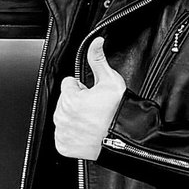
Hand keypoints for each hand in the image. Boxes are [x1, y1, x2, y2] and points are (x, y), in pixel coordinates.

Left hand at [53, 37, 126, 159]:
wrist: (125, 141)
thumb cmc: (118, 112)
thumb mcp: (110, 81)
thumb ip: (97, 59)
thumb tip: (96, 42)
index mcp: (70, 99)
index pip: (68, 83)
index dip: (82, 88)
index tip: (92, 95)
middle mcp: (62, 117)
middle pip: (64, 99)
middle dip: (77, 101)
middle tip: (94, 108)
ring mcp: (62, 133)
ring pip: (63, 115)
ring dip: (74, 116)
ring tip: (92, 120)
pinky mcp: (63, 146)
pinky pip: (63, 133)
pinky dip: (72, 132)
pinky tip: (86, 132)